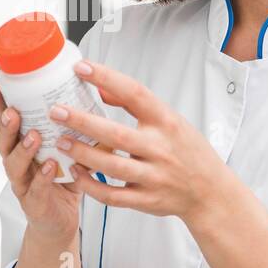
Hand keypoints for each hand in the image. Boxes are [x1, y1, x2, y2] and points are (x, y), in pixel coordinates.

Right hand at [0, 83, 81, 243]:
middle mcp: (17, 163)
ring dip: (22, 149)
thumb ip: (77, 130)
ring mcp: (22, 184)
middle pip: (3, 142)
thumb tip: (99, 98)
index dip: (0, 105)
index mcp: (22, 146)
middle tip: (13, 111)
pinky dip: (41, 177)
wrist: (60, 223)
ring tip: (33, 136)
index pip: (7, 122)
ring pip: (13, 165)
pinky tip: (50, 166)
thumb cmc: (64, 182)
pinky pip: (35, 189)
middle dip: (5, 125)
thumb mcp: (70, 151)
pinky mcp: (33, 204)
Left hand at [51, 59, 237, 221]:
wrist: (210, 192)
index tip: (81, 68)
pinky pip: (112, 195)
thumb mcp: (170, 120)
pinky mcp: (146, 200)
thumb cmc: (187, 150)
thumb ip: (136, 105)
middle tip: (56, 111)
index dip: (107, 78)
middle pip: (116, 134)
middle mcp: (160, 148)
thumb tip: (101, 87)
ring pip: (111, 166)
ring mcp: (153, 176)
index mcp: (166, 122)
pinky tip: (75, 172)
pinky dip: (91, 185)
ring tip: (60, 141)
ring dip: (82, 153)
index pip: (134, 93)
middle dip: (83, 122)